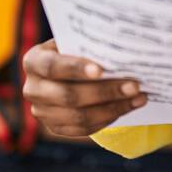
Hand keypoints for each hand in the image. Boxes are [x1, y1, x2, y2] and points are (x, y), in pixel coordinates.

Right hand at [22, 38, 146, 136]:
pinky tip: (127, 107)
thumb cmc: (74, 50)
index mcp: (33, 61)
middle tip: (134, 85)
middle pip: (68, 96)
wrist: (65, 73)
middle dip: (105, 91)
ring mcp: (41, 112)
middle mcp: (32, 89)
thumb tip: (121, 49)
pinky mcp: (55, 128)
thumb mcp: (74, 43)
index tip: (101, 70)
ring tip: (138, 98)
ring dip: (113, 108)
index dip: (75, 69)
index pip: (52, 66)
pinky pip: (84, 129)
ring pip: (79, 116)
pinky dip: (108, 119)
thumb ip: (88, 45)